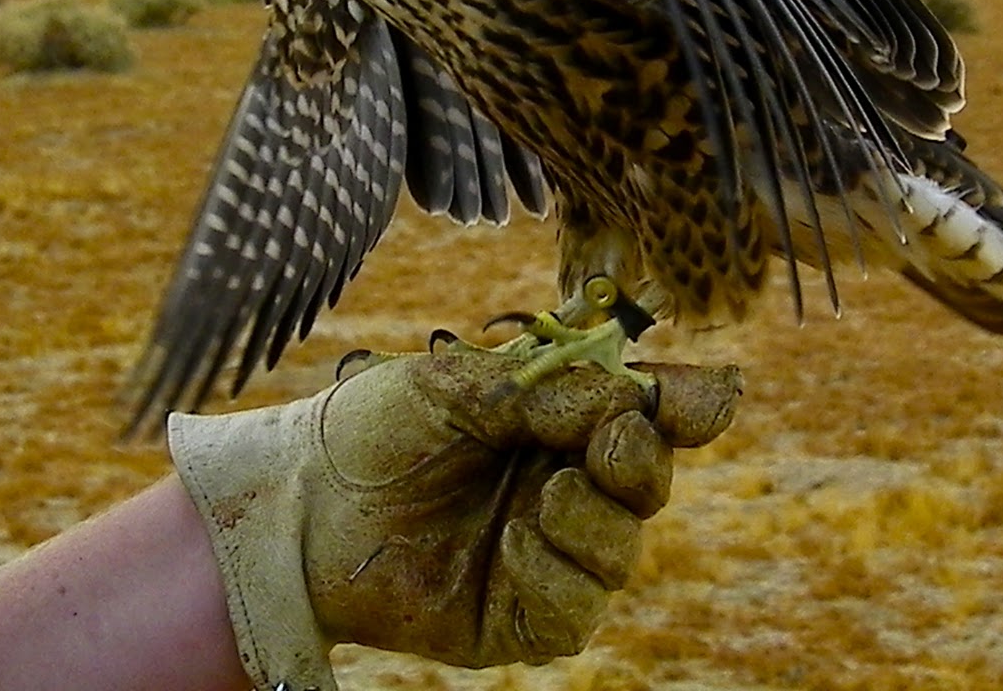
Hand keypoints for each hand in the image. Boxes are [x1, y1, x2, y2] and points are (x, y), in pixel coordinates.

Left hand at [169, 350, 740, 690]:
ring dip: (599, 517)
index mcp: (553, 423)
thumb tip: (663, 397)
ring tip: (546, 494)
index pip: (643, 414)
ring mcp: (540, 555)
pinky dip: (560, 570)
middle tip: (613, 438)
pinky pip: (576, 608)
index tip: (704, 398)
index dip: (683, 406)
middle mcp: (557, 485)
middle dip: (643, 459)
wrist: (298, 502)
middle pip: (647, 481)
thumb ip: (565, 390)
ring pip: (621, 549)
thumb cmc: (376, 430)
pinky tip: (517, 540)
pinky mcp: (516, 618)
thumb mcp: (471, 385)